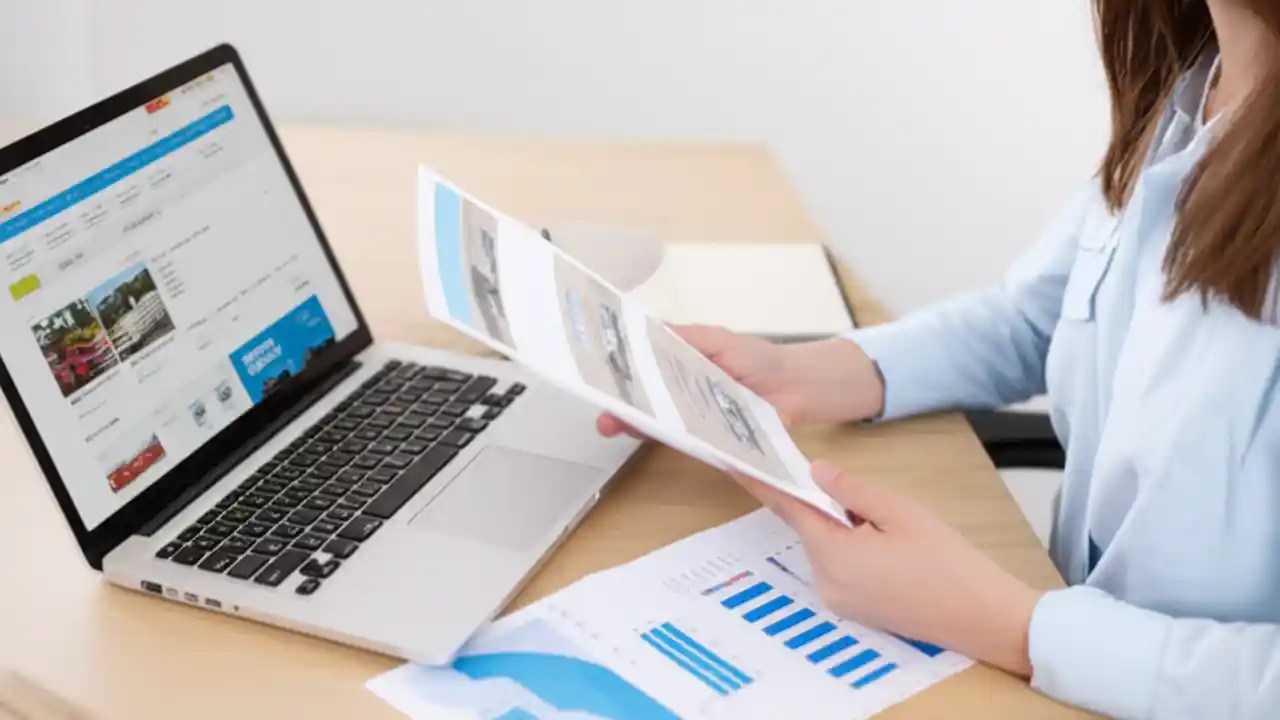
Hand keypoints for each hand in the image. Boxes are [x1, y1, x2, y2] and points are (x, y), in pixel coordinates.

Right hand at [597, 324, 883, 436]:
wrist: (798, 388)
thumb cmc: (759, 358)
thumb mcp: (719, 340)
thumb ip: (686, 337)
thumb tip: (648, 327)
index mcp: (678, 366)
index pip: (641, 371)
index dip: (618, 374)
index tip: (594, 376)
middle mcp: (682, 395)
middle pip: (644, 402)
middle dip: (620, 406)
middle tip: (601, 413)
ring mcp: (695, 420)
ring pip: (660, 424)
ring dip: (637, 425)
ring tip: (616, 425)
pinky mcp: (712, 441)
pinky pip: (688, 441)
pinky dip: (671, 439)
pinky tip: (654, 436)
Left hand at [733, 461, 1040, 677]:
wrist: (982, 616)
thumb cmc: (948, 562)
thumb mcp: (900, 511)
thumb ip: (851, 490)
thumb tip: (815, 472)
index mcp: (834, 554)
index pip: (788, 509)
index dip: (763, 483)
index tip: (738, 463)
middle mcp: (827, 582)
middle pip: (811, 528)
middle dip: (828, 506)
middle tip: (866, 498)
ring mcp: (839, 599)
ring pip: (827, 547)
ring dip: (845, 529)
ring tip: (892, 531)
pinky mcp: (853, 608)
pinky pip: (840, 567)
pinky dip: (852, 549)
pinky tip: (890, 549)